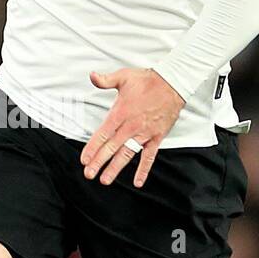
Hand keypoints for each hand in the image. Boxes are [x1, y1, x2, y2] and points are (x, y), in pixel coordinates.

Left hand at [80, 67, 184, 186]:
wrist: (174, 83)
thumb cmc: (148, 80)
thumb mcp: (124, 76)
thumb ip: (106, 80)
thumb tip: (92, 76)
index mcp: (121, 112)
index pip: (103, 134)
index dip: (92, 148)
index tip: (84, 159)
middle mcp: (131, 126)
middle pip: (112, 147)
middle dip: (99, 162)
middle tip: (89, 174)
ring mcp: (144, 133)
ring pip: (127, 154)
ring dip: (116, 168)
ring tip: (106, 180)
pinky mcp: (156, 137)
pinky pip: (149, 156)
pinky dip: (144, 169)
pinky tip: (138, 181)